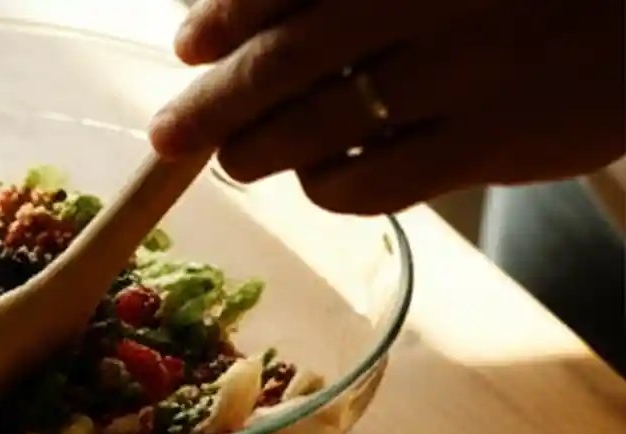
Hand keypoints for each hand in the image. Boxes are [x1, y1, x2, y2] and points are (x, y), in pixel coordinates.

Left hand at [149, 0, 625, 214]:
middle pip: (280, 65)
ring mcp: (460, 77)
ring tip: (235, 161)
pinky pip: (375, 185)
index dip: (222, 19)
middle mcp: (427, 5)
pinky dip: (329, 189)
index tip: (190, 44)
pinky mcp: (489, 146)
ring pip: (317, 133)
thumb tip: (239, 9)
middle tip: (169, 132)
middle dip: (210, 105)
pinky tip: (320, 180)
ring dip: (256, 154)